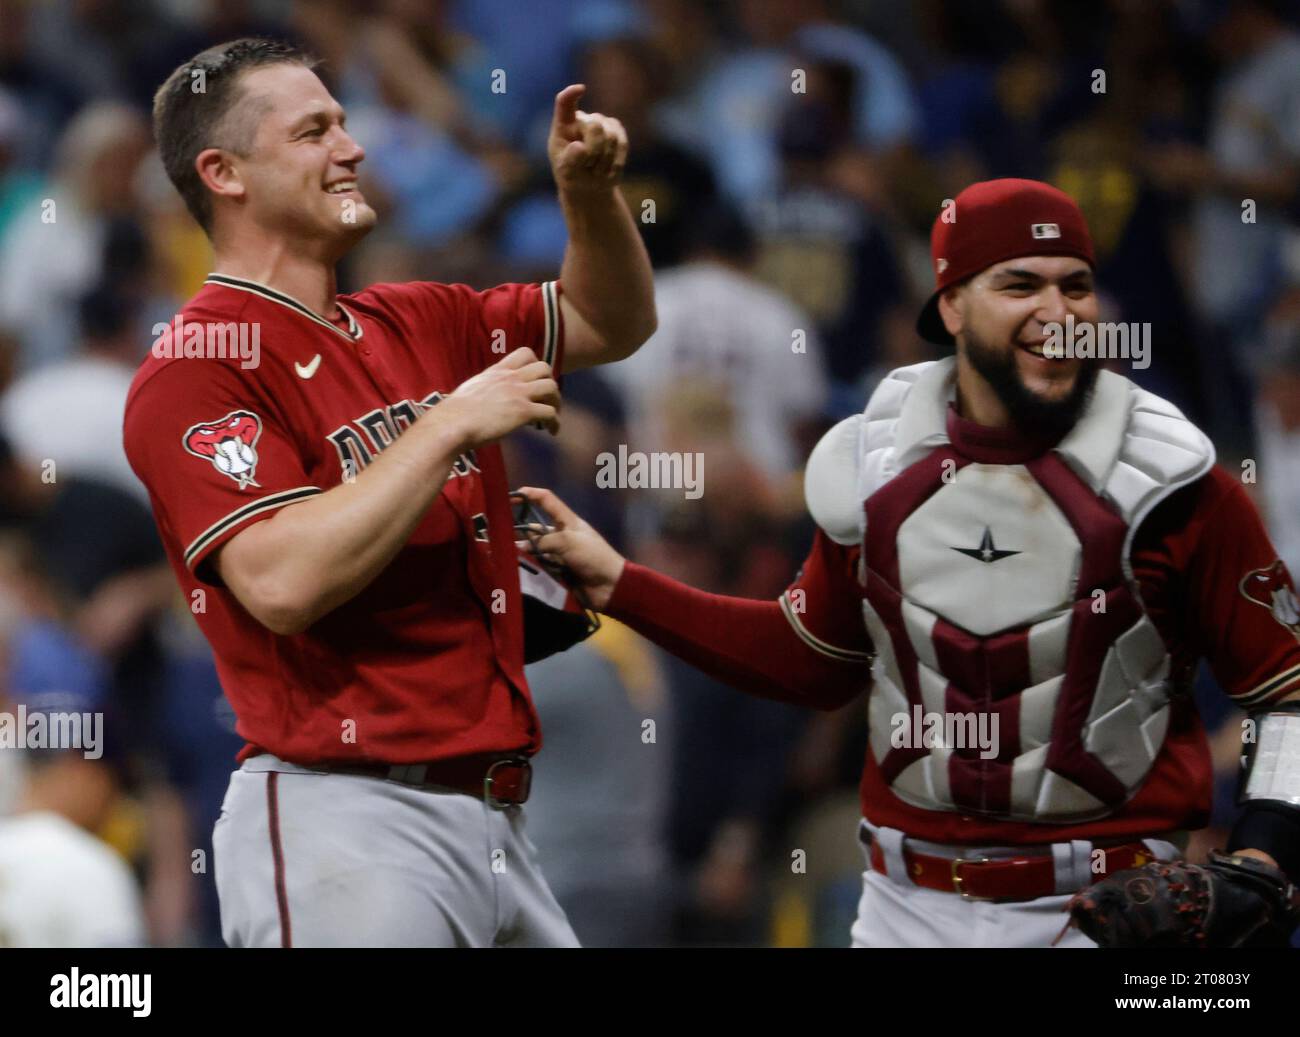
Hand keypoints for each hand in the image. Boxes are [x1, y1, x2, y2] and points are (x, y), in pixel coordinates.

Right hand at [440, 347, 558, 447]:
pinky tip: (552, 431)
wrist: (451, 423)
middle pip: (545, 368)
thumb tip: (485, 399)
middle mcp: (510, 378)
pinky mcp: (523, 412)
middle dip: (550, 383)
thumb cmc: (454, 413)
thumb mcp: (471, 389)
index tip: (535, 381)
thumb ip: (485, 388)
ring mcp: (518, 394)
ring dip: (556, 402)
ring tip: (553, 415)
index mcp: (498, 371)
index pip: (526, 353)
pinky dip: (555, 423)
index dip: (536, 365)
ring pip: (552, 388)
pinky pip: (550, 413)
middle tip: (547, 399)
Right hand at [512, 486, 624, 609]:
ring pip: (533, 549)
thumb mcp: (568, 541)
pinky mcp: (556, 572)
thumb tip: (519, 547)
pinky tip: (513, 568)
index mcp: (567, 521)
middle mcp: (561, 536)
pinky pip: (538, 567)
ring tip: (501, 553)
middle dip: (518, 530)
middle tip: (497, 533)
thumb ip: (543, 541)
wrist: (610, 587)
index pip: (547, 501)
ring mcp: (558, 555)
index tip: (512, 495)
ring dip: (520, 551)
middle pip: (535, 528)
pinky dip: (527, 567)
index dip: (530, 495)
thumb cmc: (593, 557)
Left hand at [547, 84, 628, 196]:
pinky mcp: (618, 132)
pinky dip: (615, 162)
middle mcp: (584, 119)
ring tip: (595, 170)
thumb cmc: (572, 175)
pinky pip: (622, 144)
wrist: (588, 185)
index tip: (580, 89)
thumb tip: (580, 147)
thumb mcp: (565, 172)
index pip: (565, 103)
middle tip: (588, 165)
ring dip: (604, 160)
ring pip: (611, 136)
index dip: (571, 94)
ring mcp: (602, 124)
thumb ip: (570, 160)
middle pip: (595, 126)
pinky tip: (607, 170)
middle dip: (594, 150)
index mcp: (564, 125)